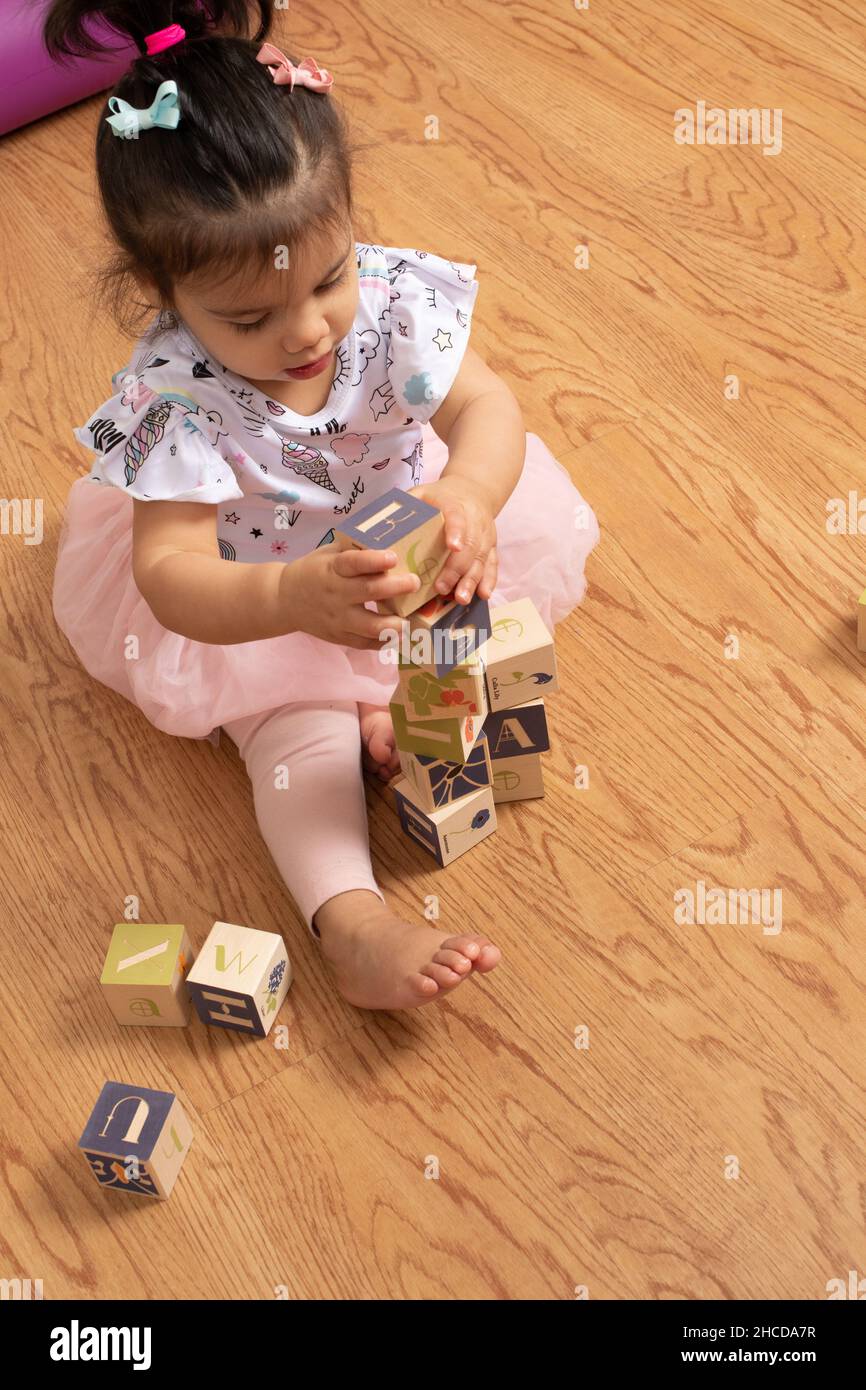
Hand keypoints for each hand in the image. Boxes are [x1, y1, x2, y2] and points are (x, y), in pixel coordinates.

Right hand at [280, 543, 419, 649]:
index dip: (374, 560)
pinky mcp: (340, 637)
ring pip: (369, 626)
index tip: (393, 557)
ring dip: (393, 625)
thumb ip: (355, 550)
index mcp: (333, 569)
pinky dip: (384, 642)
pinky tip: (399, 635)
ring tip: (409, 620)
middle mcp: (336, 594)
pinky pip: (365, 644)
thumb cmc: (316, 570)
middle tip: (414, 582)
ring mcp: (338, 618)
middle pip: (368, 592)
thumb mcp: (329, 553)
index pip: (353, 563)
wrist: (286, 599)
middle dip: (395, 587)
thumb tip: (392, 539)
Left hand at [406, 477, 497, 606]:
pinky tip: (483, 595)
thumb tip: (377, 526)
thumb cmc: (440, 496)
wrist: (473, 490)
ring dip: (472, 580)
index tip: (453, 547)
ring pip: (481, 559)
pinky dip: (489, 581)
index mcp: (454, 504)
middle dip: (456, 569)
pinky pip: (492, 565)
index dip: (456, 532)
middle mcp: (474, 520)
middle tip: (441, 588)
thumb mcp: (421, 493)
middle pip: (470, 546)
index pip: (457, 517)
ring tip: (460, 598)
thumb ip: (404, 506)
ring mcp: (484, 535)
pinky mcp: (490, 547)